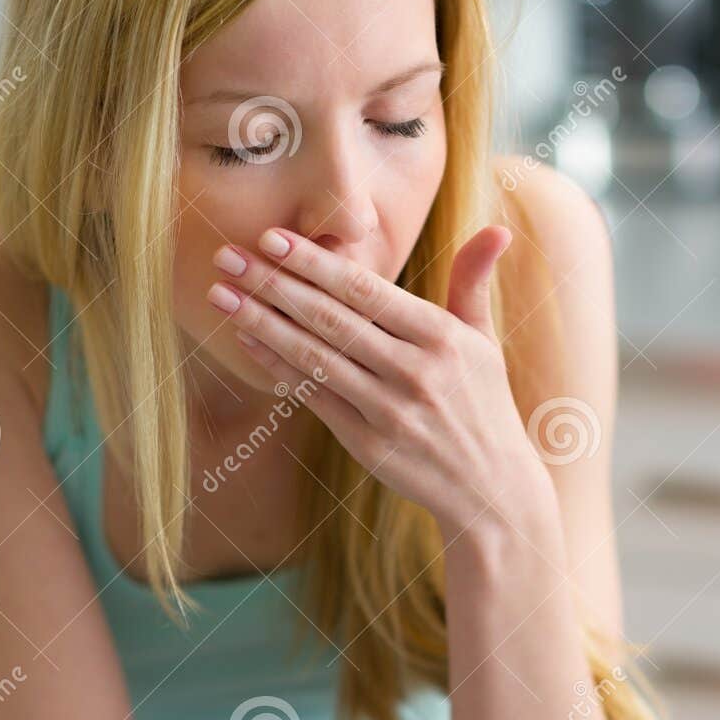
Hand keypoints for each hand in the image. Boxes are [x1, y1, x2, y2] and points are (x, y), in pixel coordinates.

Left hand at [207, 225, 549, 539]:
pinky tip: (247, 340)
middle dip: (274, 285)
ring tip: (221, 295)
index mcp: (442, 337)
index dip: (315, 264)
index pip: (366, 291)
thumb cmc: (482, 405)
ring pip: (315, 358)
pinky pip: (314, 397)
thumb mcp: (485, 343)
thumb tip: (498, 230)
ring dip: (262, 323)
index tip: (271, 238)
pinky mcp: (368, 444)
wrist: (491, 489)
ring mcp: (390, 411)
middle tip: (227, 257)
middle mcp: (416, 372)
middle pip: (332, 320)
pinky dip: (277, 367)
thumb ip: (473, 283)